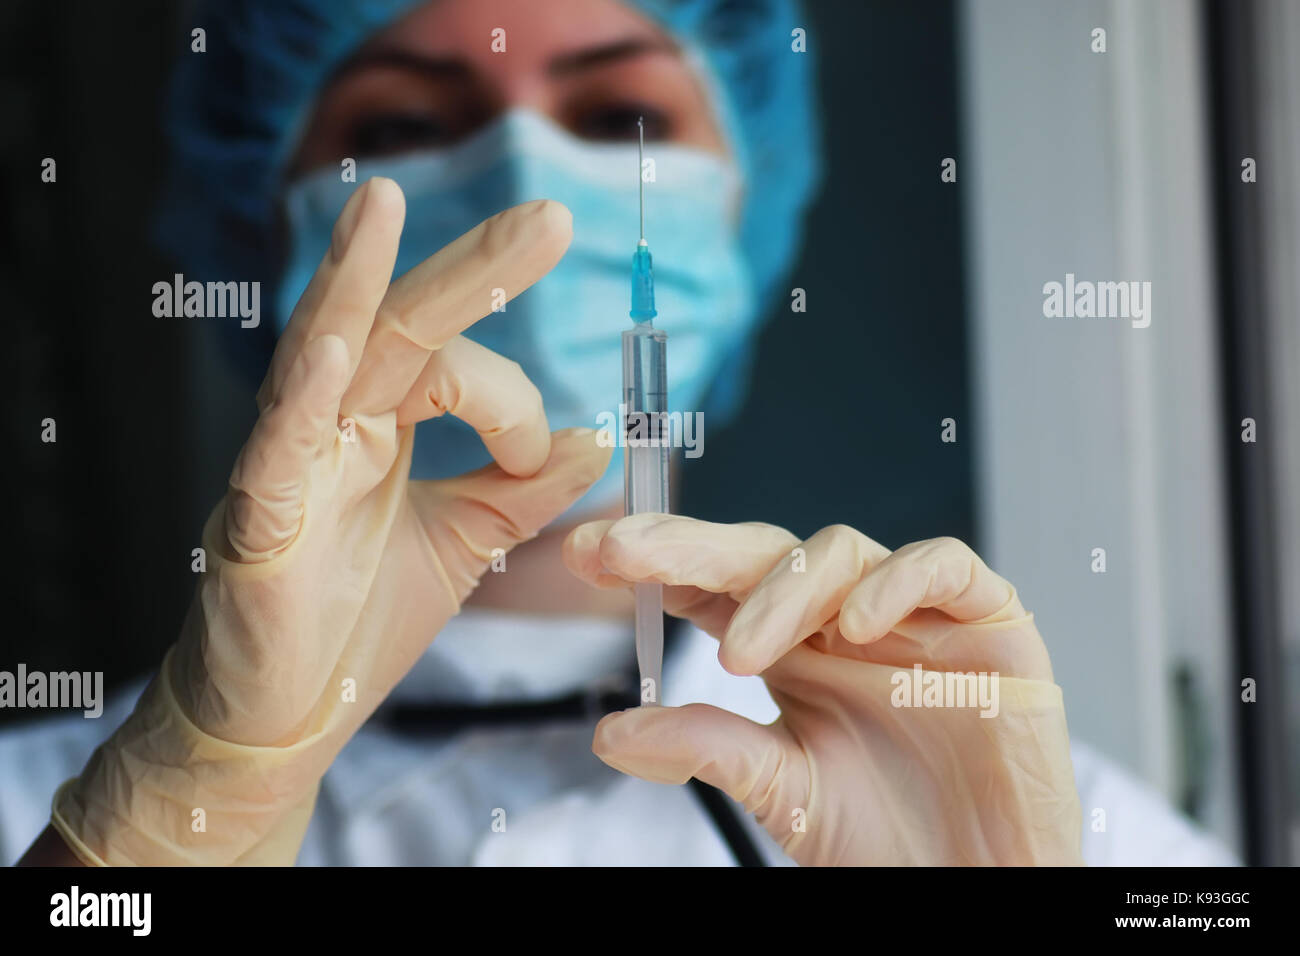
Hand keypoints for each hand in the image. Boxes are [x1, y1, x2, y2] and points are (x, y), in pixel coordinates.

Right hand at [52, 180, 610, 865]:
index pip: (453, 367)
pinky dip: (305, 396)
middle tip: (551, 220)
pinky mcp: (256, 525)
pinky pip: (277, 450)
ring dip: (354, 281)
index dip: (517, 401)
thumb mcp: (465, 544)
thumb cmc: (356, 625)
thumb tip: (597, 436)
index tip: (543, 455)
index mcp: (377, 427)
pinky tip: (334, 346)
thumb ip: (524, 491)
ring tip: (382, 204)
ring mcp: (287, 467)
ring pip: (324, 356)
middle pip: (399, 327)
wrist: (285, 721)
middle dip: (472, 270)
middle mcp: (331, 428)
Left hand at [564, 516, 1082, 865]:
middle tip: (626, 552)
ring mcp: (915, 614)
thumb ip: (707, 747)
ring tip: (742, 654)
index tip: (587, 555)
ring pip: (839, 551)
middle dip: (690, 544)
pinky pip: (943, 565)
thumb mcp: (781, 789)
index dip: (656, 561)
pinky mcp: (989, 621)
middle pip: (764, 551)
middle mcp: (843, 618)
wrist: (980, 885)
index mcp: (790, 648)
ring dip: (781, 590)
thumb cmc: (886, 839)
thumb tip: (611, 731)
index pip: (714, 584)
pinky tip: (854, 625)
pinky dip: (897, 581)